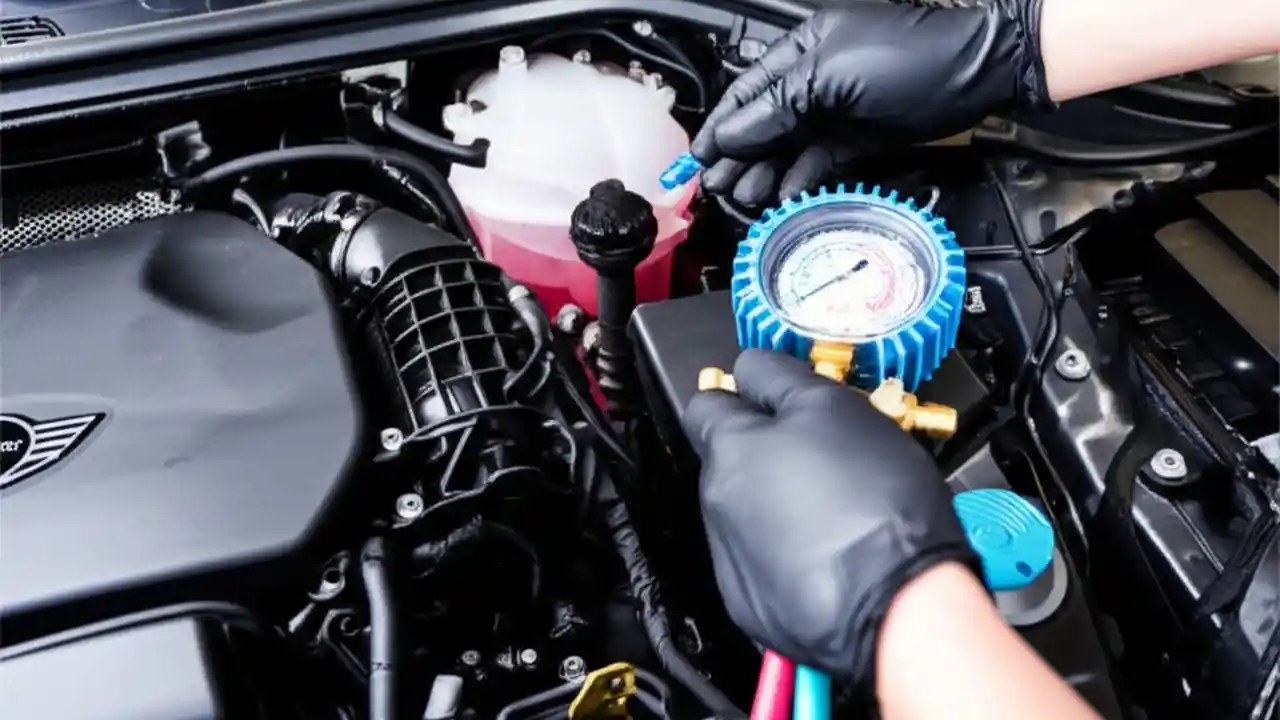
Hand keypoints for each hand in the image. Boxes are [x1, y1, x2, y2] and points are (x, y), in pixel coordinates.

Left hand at [683, 351, 979, 698]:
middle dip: (769, 448)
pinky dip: (789, 548)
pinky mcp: (753, 600)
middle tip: (824, 450)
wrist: (895, 605)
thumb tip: (752, 366)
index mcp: (730, 449)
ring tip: (838, 505)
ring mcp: (731, 556)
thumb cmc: (874, 506)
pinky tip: (831, 549)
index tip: (772, 395)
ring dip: (781, 499)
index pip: (706, 401)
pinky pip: (763, 559)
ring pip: (748, 508)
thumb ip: (781, 380)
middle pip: (731, 457)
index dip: (742, 392)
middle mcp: (718, 502)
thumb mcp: (835, 408)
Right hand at [693, 0, 1050, 204]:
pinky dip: (798, 180)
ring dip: (764, 173)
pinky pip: (816, 162)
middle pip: (761, 124)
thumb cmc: (914, 57)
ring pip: (786, 148)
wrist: (979, 74)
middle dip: (737, 156)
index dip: (720, 127)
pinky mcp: (856, 138)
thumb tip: (732, 134)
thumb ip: (777, 109)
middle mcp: (813, 80)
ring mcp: (835, 110)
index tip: (698, 157)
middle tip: (715, 186)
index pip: (746, 92)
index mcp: (801, 50)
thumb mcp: (831, 77)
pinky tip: (783, 195)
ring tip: (745, 198)